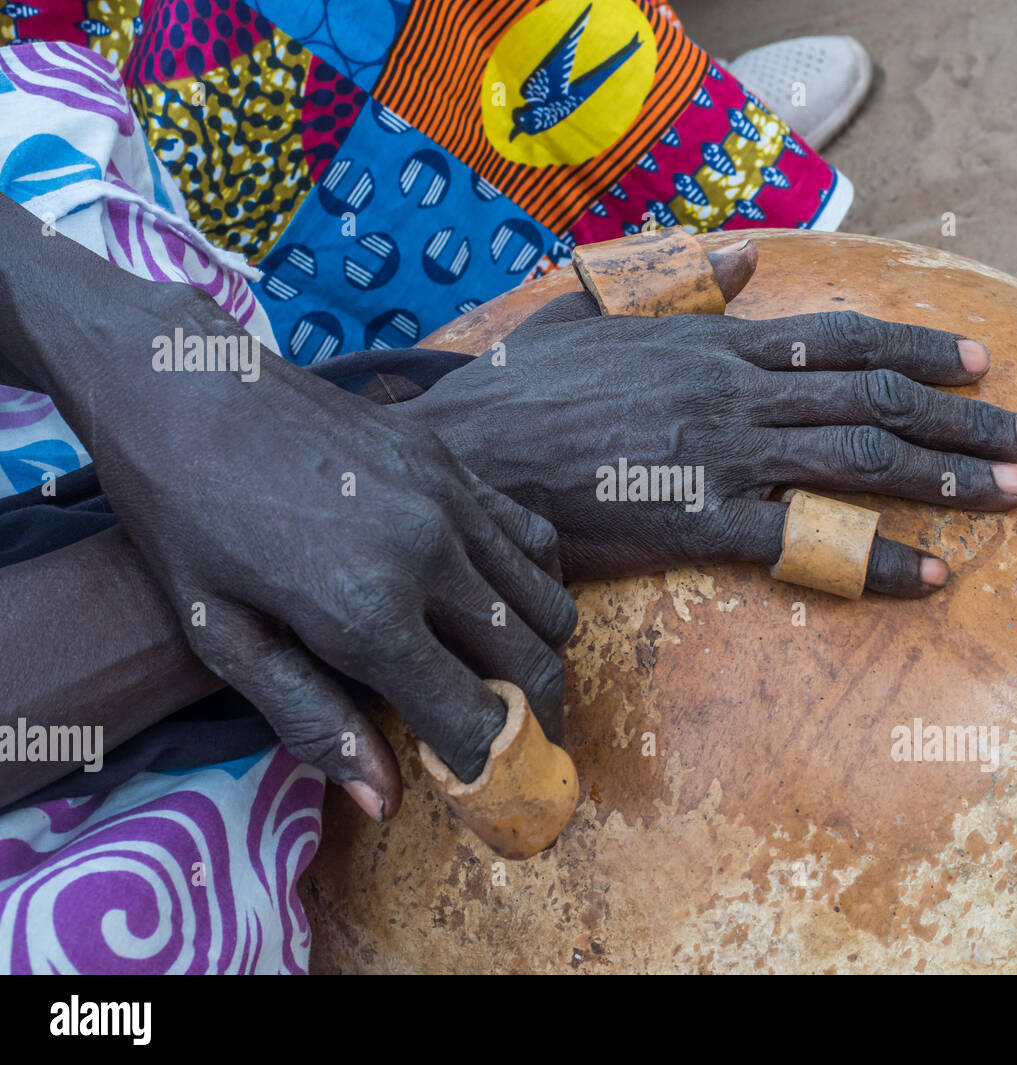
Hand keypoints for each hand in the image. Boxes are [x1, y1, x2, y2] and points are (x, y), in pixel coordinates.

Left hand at [35, 285, 575, 820]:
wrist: (184, 389)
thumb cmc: (184, 519)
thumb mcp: (220, 635)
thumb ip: (310, 720)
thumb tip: (386, 801)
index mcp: (365, 612)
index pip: (473, 720)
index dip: (486, 768)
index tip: (480, 783)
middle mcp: (429, 555)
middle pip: (532, 664)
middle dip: (535, 720)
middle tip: (516, 741)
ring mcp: (450, 500)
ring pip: (548, 603)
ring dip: (539, 653)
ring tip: (504, 672)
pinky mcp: (454, 462)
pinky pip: (533, 537)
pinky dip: (534, 583)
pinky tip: (495, 596)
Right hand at [416, 292, 1016, 594]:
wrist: (464, 458)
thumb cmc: (518, 396)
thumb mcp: (591, 318)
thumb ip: (670, 288)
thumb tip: (737, 263)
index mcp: (712, 346)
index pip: (840, 340)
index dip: (920, 348)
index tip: (981, 361)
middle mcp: (734, 392)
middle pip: (876, 399)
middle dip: (967, 420)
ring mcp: (722, 455)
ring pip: (860, 458)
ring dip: (948, 475)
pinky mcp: (699, 521)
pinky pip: (808, 540)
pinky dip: (877, 558)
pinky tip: (934, 574)